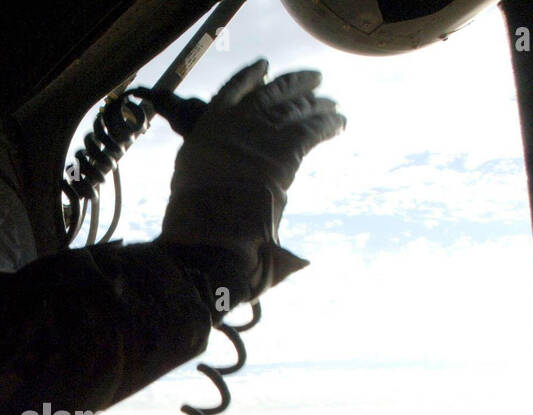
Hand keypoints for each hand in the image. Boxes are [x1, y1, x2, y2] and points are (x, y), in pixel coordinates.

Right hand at [140, 61, 345, 299]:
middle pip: (271, 93)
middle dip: (294, 84)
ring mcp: (262, 133)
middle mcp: (236, 123)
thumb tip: (224, 186)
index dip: (250, 77)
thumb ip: (213, 171)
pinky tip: (340, 122)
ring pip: (296, 107)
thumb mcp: (191, 184)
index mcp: (208, 127)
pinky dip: (329, 123)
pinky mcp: (286, 148)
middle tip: (314, 80)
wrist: (210, 228)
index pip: (232, 90)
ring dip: (317, 102)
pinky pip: (313, 128)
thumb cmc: (197, 219)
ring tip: (331, 102)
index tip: (264, 68)